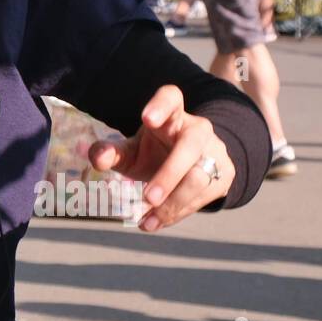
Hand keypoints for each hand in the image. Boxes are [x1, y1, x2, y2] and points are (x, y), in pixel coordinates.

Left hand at [88, 85, 233, 231]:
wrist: (191, 166)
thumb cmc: (154, 152)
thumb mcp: (131, 151)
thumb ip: (111, 152)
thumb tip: (97, 157)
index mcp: (172, 115)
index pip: (171, 98)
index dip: (161, 105)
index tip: (147, 119)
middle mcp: (197, 130)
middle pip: (189, 147)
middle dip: (169, 174)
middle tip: (148, 198)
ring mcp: (215, 152)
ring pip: (199, 178)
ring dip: (171, 204)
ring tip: (145, 220)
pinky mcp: (224, 176)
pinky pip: (203, 198)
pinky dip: (176, 214)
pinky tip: (154, 223)